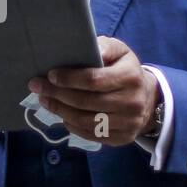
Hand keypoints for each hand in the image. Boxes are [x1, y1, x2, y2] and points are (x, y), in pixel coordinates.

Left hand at [29, 36, 159, 145]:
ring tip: (45, 101)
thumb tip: (90, 50)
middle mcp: (131, 103)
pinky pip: (90, 134)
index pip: (93, 80)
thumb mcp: (119, 51)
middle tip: (38, 87)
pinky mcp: (122, 138)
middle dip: (57, 94)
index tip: (50, 75)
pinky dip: (72, 125)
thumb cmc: (125, 70)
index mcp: (130, 77)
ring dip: (60, 110)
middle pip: (86, 102)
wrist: (147, 99)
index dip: (69, 79)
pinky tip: (62, 115)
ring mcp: (127, 124)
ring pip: (85, 121)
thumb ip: (104, 47)